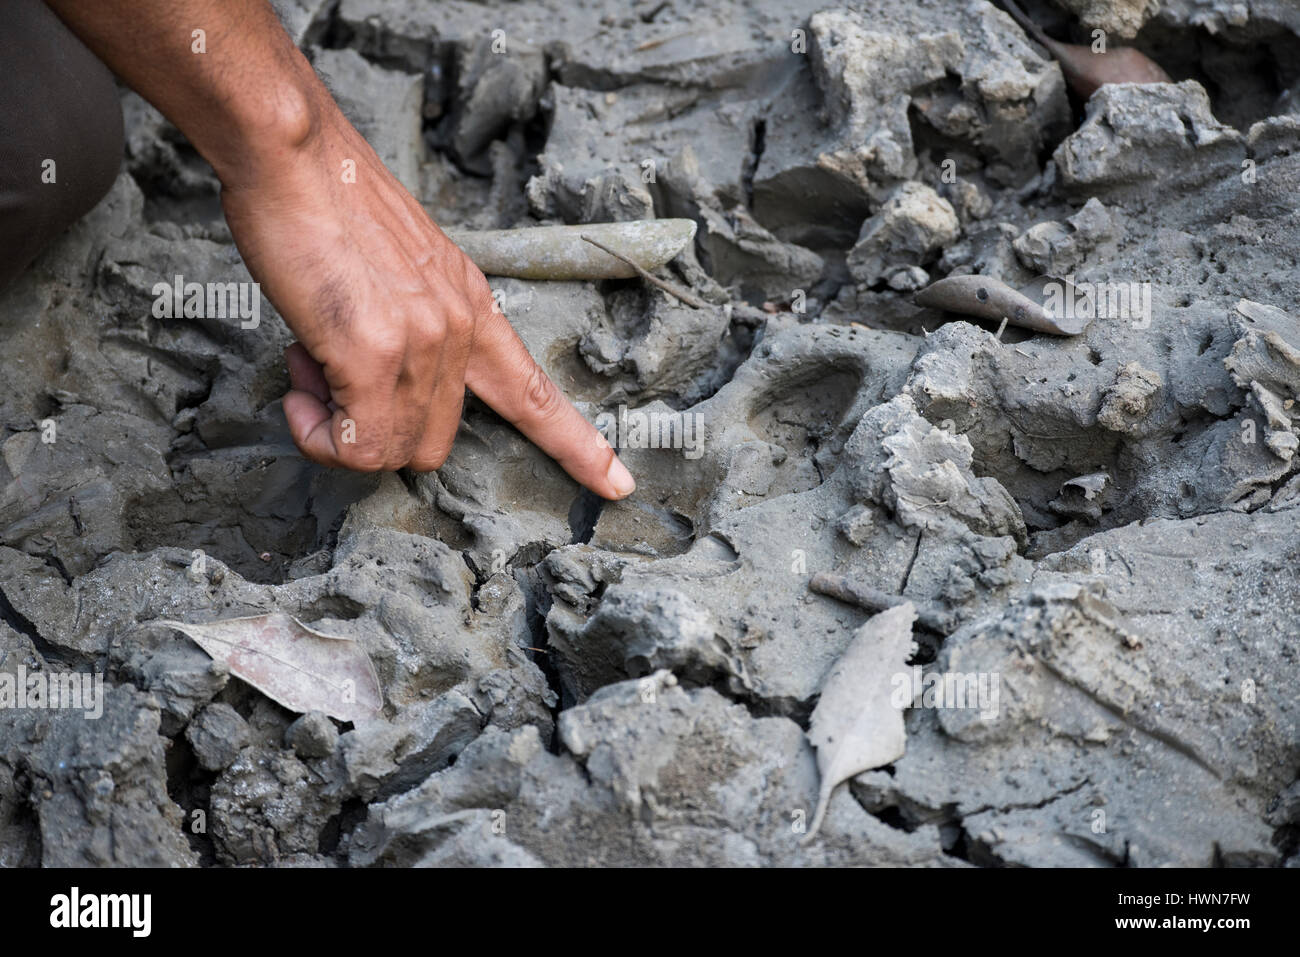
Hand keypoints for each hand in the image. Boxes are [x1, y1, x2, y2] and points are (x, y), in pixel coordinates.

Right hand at [218, 106, 634, 498]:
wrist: (291, 151)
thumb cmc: (327, 201)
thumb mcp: (398, 266)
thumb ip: (410, 322)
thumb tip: (378, 373)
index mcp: (471, 306)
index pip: (534, 391)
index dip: (578, 444)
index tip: (618, 482)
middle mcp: (460, 329)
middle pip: (434, 445)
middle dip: (374, 434)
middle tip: (325, 377)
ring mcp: (424, 344)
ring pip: (393, 452)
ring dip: (337, 430)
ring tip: (309, 365)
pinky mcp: (375, 355)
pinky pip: (355, 446)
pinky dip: (318, 435)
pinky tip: (300, 386)